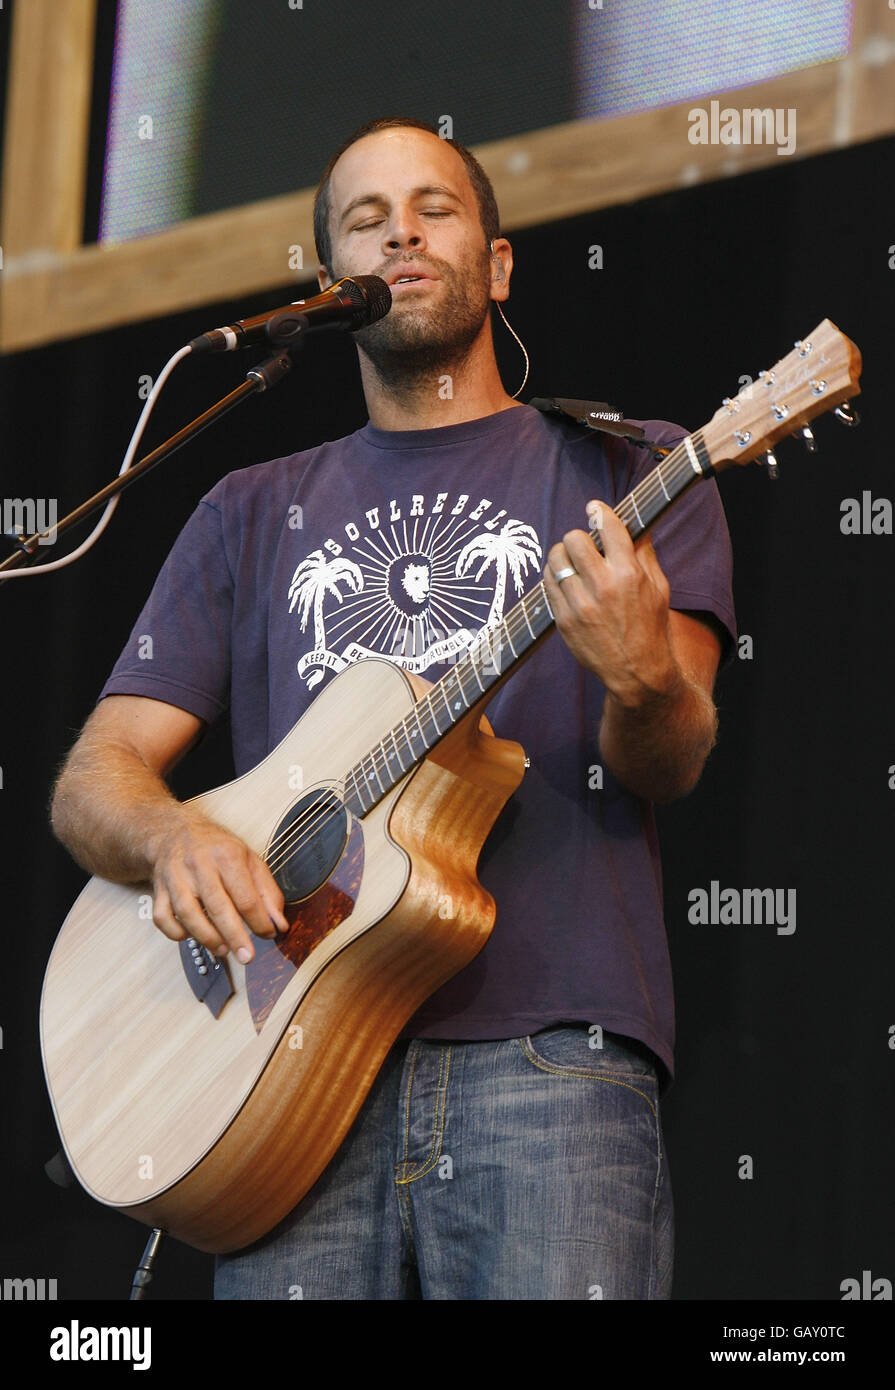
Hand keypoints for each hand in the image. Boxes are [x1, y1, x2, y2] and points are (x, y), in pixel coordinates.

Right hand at [149, 807, 288, 962]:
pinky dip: (177, 933)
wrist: (175, 832)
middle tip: (247, 956)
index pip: (246, 896)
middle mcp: (199, 865)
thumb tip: (278, 924)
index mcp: (226, 855)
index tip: (269, 934)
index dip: (260, 921)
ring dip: (207, 938)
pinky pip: (164, 919)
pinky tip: (194, 936)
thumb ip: (267, 892)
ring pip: (188, 914)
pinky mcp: (159, 891)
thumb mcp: (250, 860)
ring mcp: (176, 878)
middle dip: (235, 936)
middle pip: (218, 907)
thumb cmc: (215, 848)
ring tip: (224, 949)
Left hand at [543, 500, 680, 706]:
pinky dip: (553, 576)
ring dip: (562, 555)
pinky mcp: (563, 619)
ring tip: (572, 563)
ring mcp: (580, 604)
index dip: (599, 512)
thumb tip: (638, 525)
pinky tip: (565, 580)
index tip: (594, 508)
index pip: (608, 528)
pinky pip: (547, 583)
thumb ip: (645, 554)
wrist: (636, 672)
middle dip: (579, 538)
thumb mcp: (659, 588)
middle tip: (584, 546)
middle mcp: (603, 586)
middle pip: (574, 539)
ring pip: (555, 558)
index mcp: (629, 574)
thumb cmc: (650, 627)